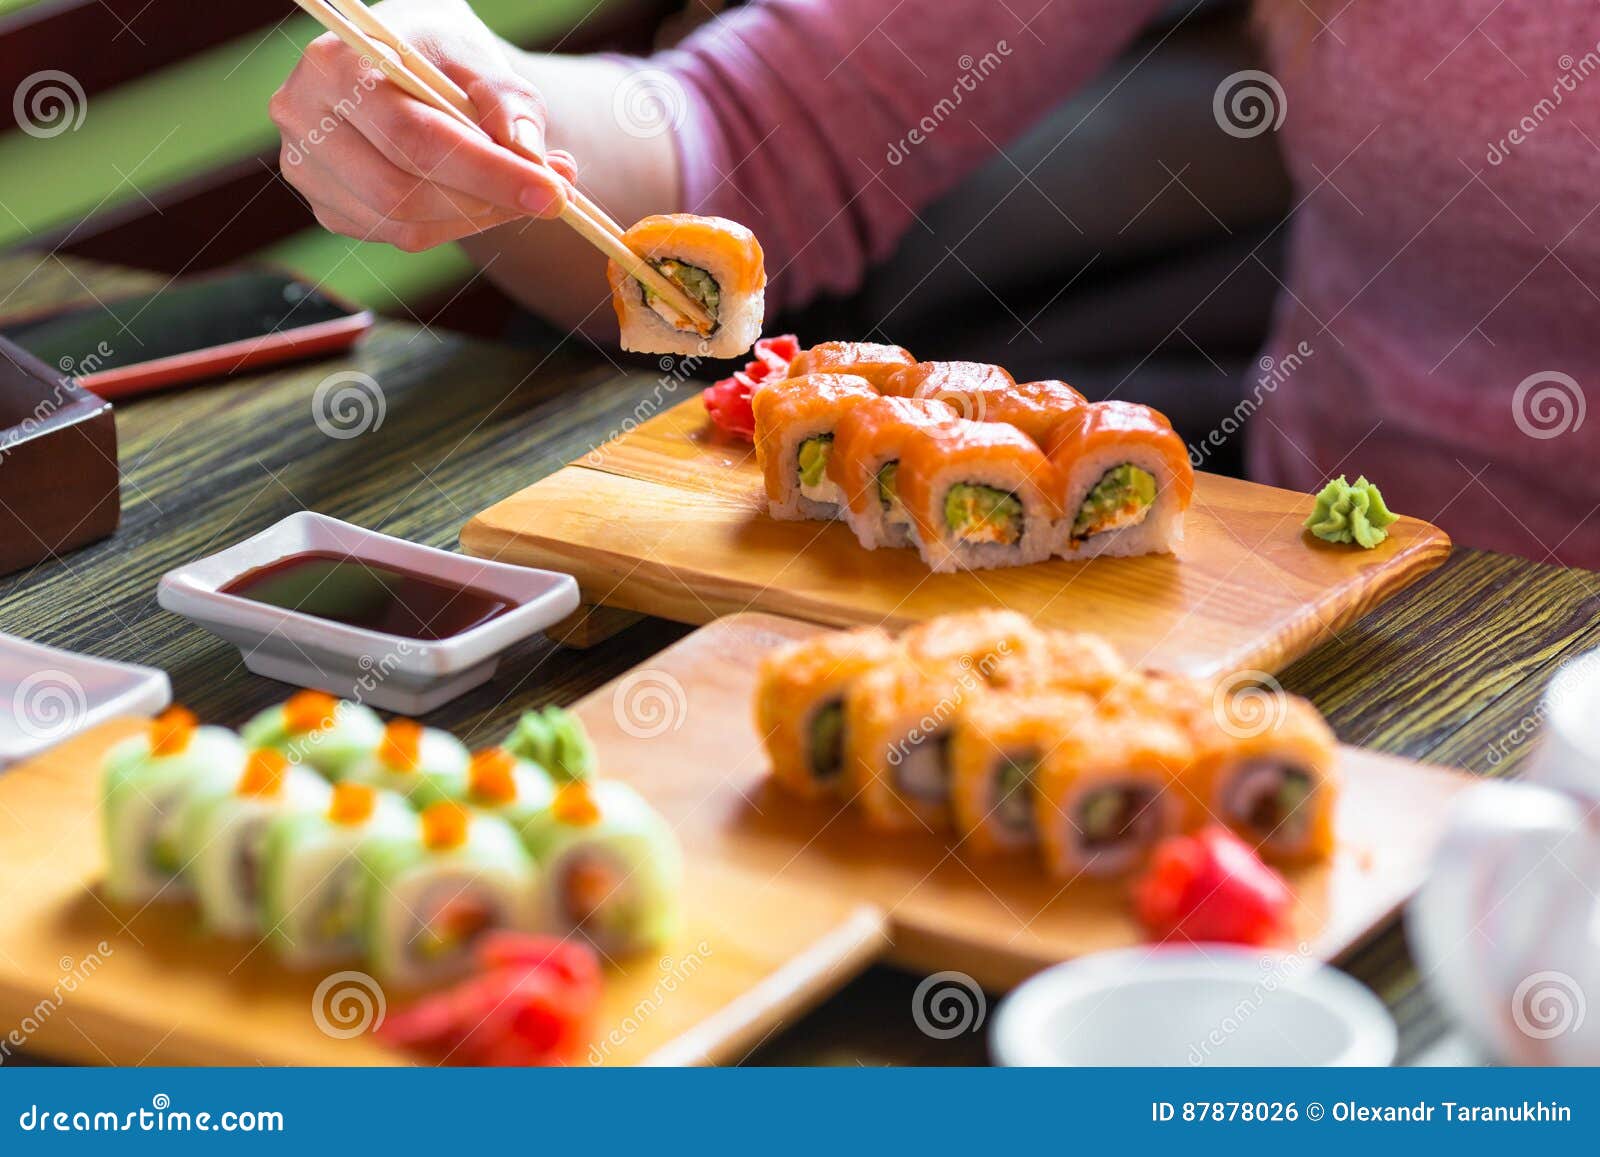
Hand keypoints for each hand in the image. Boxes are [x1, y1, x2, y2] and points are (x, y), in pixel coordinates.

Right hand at [269, 0, 577, 252]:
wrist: (403, 61)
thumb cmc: (438, 55)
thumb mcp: (478, 59)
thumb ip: (509, 102)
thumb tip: (530, 158)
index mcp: (334, 65)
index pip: (414, 137)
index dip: (487, 173)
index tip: (552, 192)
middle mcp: (304, 116)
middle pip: (400, 190)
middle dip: (485, 200)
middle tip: (552, 193)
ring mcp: (307, 168)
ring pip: (402, 223)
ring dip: (476, 216)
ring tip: (524, 188)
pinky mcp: (328, 206)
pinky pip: (401, 236)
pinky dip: (453, 224)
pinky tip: (478, 195)